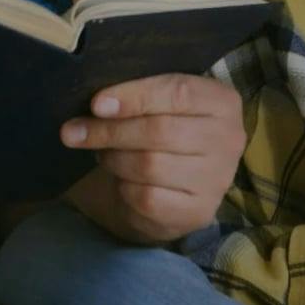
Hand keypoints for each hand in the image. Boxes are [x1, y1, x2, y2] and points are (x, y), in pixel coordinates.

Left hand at [61, 73, 242, 245]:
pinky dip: (125, 188)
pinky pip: (147, 197)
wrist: (176, 186)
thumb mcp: (159, 104)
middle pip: (160, 131)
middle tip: (75, 132)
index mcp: (223, 102)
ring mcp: (217, 179)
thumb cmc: (164, 131)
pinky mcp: (198, 212)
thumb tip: (98, 105)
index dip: (134, 97)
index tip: (97, 104)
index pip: (178, 92)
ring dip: (114, 159)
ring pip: (149, 165)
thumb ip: (138, 96)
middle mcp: (229, 140)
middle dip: (110, 131)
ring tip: (104, 154)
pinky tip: (123, 181)